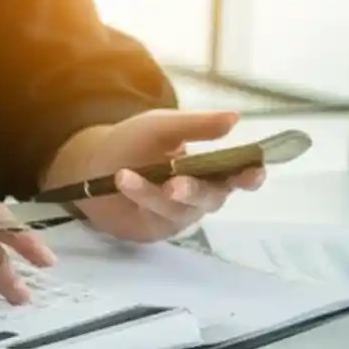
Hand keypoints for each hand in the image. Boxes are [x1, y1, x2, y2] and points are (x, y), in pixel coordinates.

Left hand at [43, 110, 266, 242]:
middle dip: (194, 191)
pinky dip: (136, 195)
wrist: (93, 165)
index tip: (255, 172)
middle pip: (209, 198)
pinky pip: (151, 215)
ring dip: (152, 193)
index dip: (250, 176)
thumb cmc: (135, 143)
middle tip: (176, 185)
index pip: (238, 176)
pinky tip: (121, 179)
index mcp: (210, 169)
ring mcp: (177, 215)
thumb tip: (234, 119)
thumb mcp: (163, 126)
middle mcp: (200, 196)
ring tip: (125, 176)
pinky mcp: (154, 228)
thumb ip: (196, 125)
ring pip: (175, 209)